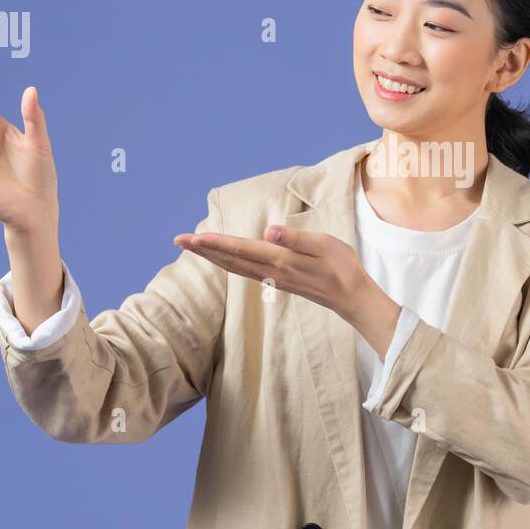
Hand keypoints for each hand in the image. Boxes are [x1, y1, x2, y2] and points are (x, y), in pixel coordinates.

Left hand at [174, 225, 401, 357]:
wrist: (351, 298)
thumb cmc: (342, 267)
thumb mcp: (324, 245)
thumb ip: (296, 238)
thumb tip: (270, 230)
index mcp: (280, 260)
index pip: (241, 249)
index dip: (215, 243)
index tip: (192, 238)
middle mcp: (271, 272)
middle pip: (230, 259)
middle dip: (203, 250)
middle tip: (178, 240)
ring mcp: (273, 279)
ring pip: (235, 267)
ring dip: (212, 256)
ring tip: (194, 247)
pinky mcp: (278, 281)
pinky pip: (245, 271)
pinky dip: (228, 262)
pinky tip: (223, 259)